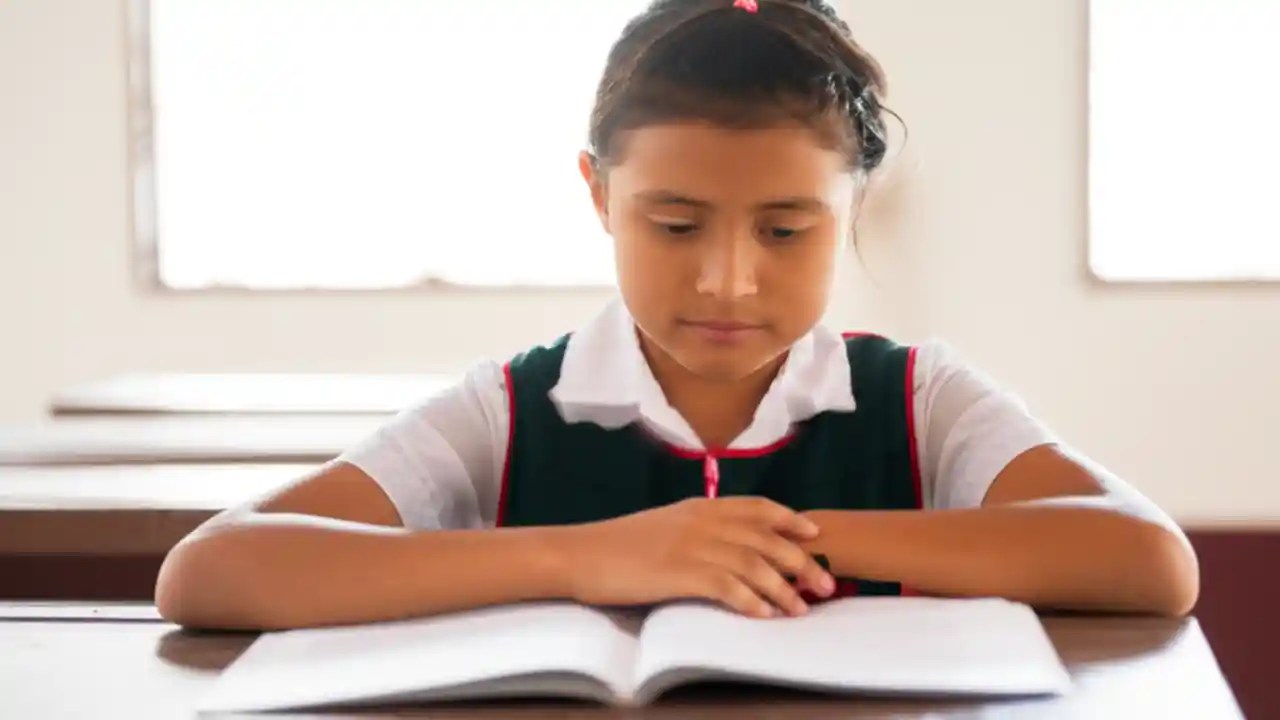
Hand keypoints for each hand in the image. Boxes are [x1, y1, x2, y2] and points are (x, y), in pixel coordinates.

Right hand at [557, 497, 835, 617]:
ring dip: (783, 588)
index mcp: (699, 507)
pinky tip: (765, 615)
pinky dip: (751, 601)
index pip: (757, 508)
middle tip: (825, 584)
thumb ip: (697, 528)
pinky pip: (727, 586)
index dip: (790, 520)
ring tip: (801, 609)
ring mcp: (691, 546)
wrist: (581, 554)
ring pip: (753, 564)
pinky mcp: (680, 573)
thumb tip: (725, 544)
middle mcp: (701, 521)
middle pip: (765, 538)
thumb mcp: (665, 525)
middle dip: (800, 561)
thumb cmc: (618, 545)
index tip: (814, 534)